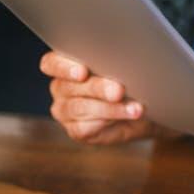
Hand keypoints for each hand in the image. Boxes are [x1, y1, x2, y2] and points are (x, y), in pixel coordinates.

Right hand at [39, 51, 178, 143]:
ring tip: (135, 108)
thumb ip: (114, 64)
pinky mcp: (76, 130)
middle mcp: (61, 87)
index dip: (63, 67)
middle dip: (98, 88)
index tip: (83, 72)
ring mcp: (65, 110)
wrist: (142, 110)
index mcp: (65, 65)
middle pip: (70, 86)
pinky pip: (88, 127)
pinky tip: (128, 117)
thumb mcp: (123, 69)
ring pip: (81, 108)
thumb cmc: (129, 82)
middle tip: (119, 91)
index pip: (51, 63)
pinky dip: (112, 120)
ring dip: (111, 108)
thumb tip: (124, 63)